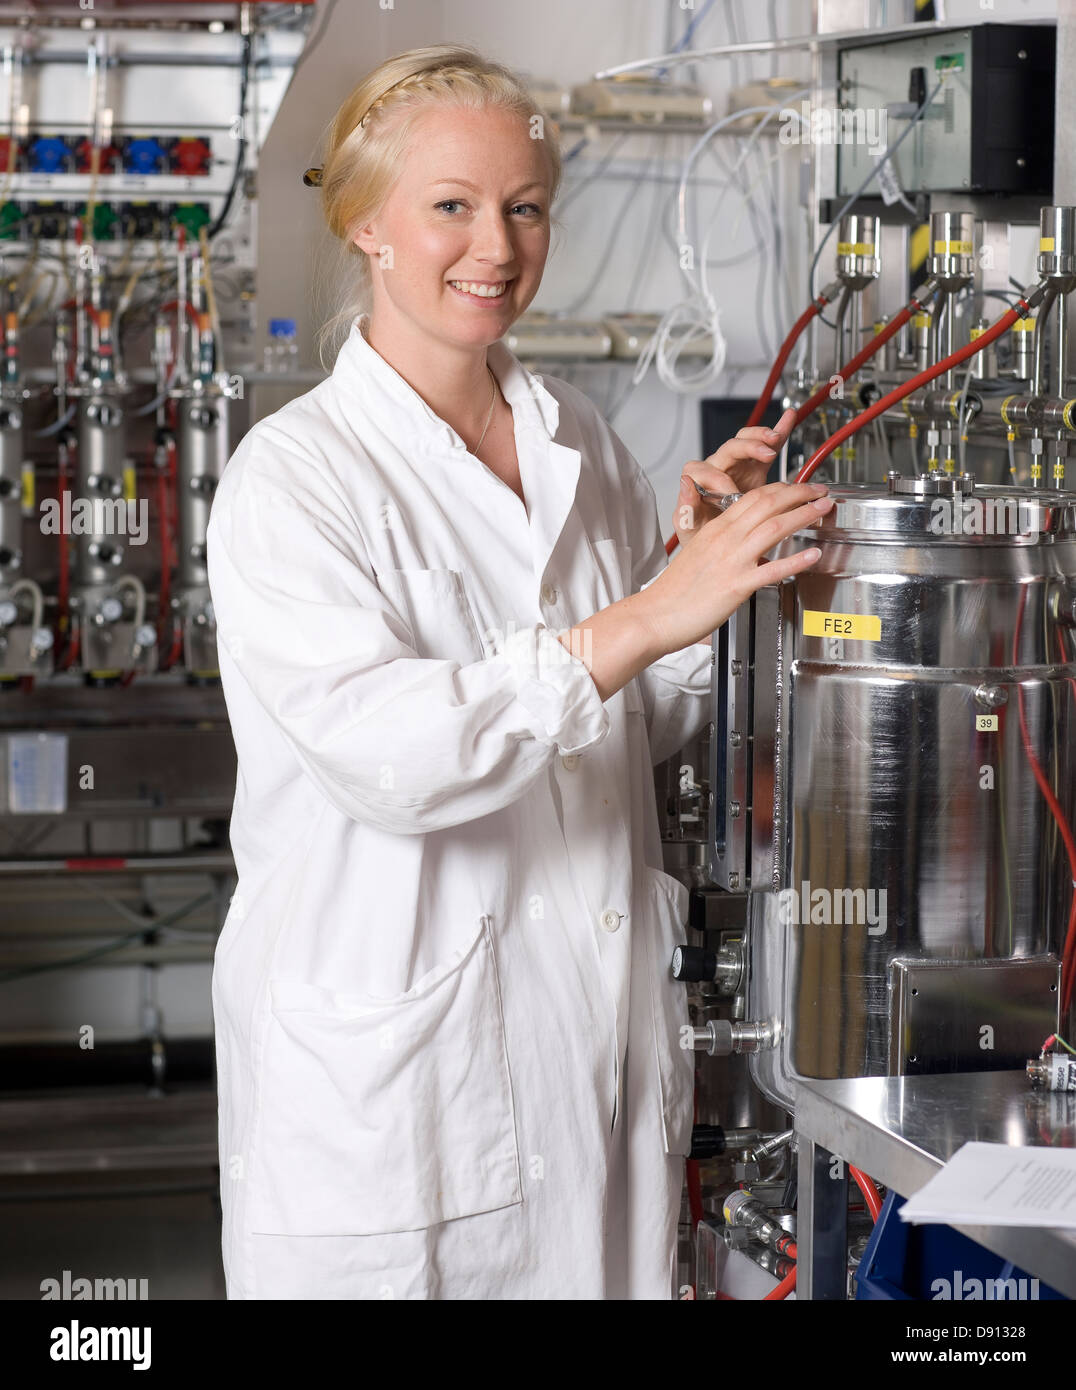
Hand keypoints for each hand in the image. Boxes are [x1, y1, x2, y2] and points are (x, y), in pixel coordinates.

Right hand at [637, 481, 833, 656]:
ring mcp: (732, 561)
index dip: (781, 488)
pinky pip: (772, 569)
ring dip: (804, 515)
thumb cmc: (673, 592)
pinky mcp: (736, 586)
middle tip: (820, 492)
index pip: (753, 497)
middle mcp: (725, 539)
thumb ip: (719, 541)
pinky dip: (796, 560)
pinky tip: (813, 555)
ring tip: (823, 510)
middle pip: (768, 503)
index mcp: (715, 529)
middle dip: (800, 493)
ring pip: (775, 527)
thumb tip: (740, 538)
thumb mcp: (696, 553)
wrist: (654, 615)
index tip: (799, 488)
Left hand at [672, 407, 797, 548]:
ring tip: (774, 438)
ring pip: (746, 440)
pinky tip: (788, 419)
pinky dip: (778, 432)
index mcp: (700, 480)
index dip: (720, 480)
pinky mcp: (755, 469)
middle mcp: (718, 468)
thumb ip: (685, 506)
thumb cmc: (700, 533)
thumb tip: (685, 482)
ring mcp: (737, 466)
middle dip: (748, 448)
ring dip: (761, 437)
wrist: (718, 544)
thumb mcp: (688, 525)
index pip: (707, 469)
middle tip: (764, 455)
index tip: (732, 495)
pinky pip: (766, 447)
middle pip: (730, 448)